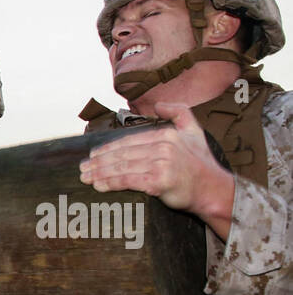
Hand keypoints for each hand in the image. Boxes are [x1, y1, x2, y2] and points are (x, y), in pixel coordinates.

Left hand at [79, 102, 234, 238]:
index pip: (129, 141)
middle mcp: (163, 147)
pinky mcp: (159, 181)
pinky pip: (128, 180)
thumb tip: (159, 105)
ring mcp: (161, 164)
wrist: (213, 190)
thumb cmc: (201, 165)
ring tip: (84, 178)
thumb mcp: (194, 131)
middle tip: (81, 168)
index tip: (92, 156)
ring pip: (122, 167)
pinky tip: (98, 185)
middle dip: (98, 162)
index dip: (108, 149)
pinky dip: (110, 182)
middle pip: (122, 154)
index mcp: (166, 135)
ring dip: (99, 173)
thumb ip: (180, 113)